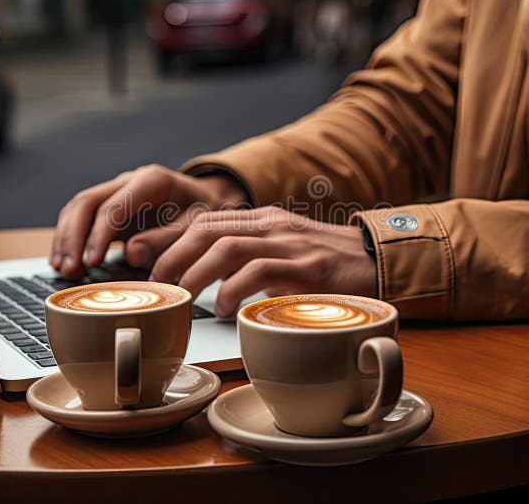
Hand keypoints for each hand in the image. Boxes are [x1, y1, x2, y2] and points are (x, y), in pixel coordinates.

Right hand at [50, 165, 247, 278]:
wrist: (213, 201)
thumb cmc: (207, 213)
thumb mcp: (197, 226)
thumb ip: (167, 239)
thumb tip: (132, 254)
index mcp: (152, 181)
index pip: (113, 206)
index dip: (98, 235)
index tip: (92, 262)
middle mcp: (129, 181)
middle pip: (87, 203)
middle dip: (73, 237)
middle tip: (71, 270)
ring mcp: (118, 191)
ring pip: (78, 208)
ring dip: (66, 239)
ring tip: (64, 269)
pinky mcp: (112, 207)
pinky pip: (82, 218)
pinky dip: (69, 238)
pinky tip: (63, 261)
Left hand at [149, 207, 377, 316]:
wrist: (381, 260)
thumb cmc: (330, 264)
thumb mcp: (286, 253)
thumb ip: (253, 260)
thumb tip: (218, 284)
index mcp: (263, 219)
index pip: (204, 220)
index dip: (169, 239)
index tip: (146, 259)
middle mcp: (272, 224)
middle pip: (206, 229)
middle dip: (173, 256)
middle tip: (159, 283)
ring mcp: (290, 242)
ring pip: (226, 247)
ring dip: (196, 273)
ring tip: (185, 297)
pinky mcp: (307, 265)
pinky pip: (258, 271)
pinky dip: (234, 290)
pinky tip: (226, 309)